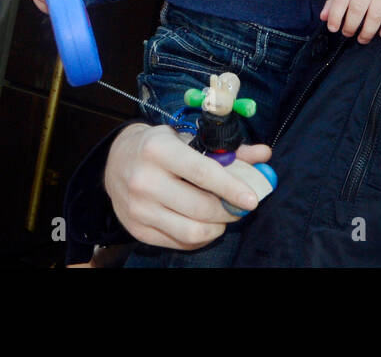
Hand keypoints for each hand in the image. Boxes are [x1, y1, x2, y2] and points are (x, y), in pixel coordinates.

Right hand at [104, 123, 271, 249]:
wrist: (115, 161)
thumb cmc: (159, 147)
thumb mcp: (188, 138)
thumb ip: (228, 149)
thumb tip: (265, 155)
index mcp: (158, 150)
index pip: (202, 173)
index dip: (231, 188)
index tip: (252, 199)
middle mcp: (144, 180)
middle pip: (200, 207)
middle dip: (228, 211)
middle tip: (240, 208)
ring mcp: (138, 208)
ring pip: (191, 231)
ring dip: (217, 227)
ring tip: (223, 216)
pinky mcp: (137, 229)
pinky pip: (179, 242)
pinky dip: (200, 236)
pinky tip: (204, 223)